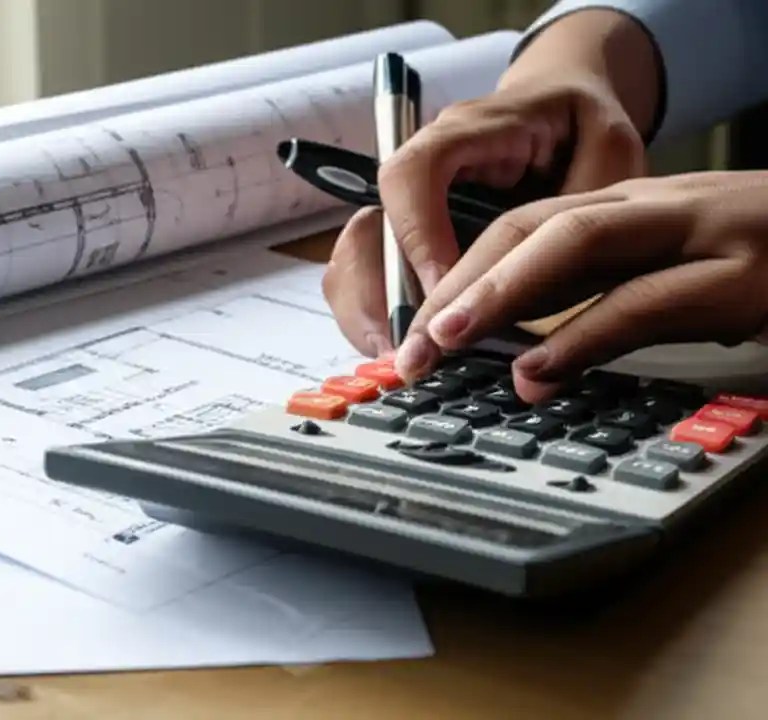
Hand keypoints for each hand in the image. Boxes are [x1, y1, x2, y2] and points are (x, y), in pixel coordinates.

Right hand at [322, 8, 658, 356]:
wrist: (561, 106)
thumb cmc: (584, 128)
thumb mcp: (611, 150)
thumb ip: (588, 206)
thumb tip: (557, 285)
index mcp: (469, 131)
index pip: (414, 174)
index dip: (418, 234)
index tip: (445, 289)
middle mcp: (421, 165)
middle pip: (368, 227)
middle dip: (380, 296)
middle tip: (412, 348)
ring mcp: (407, 202)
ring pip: (358, 258)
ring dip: (370, 314)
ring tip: (405, 359)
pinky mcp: (407, 235)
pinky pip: (369, 277)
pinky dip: (379, 318)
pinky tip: (409, 348)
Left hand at [397, 171, 767, 402]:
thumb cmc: (759, 255)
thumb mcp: (671, 263)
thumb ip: (601, 292)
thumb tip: (521, 347)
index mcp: (629, 205)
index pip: (519, 224)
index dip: (457, 271)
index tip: (410, 325)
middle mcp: (654, 207)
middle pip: (531, 225)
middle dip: (458, 281)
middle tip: (409, 343)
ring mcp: (700, 234)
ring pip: (578, 240)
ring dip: (500, 291)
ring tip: (447, 340)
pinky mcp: (744, 278)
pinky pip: (645, 299)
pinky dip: (582, 334)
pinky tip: (538, 367)